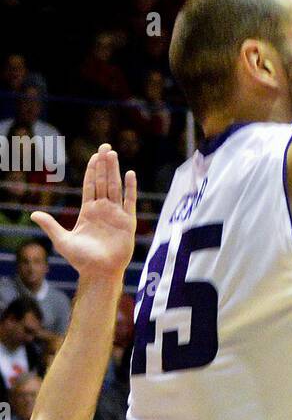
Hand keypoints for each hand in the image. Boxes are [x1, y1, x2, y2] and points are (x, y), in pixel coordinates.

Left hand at [31, 145, 136, 282]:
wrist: (99, 272)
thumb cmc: (81, 259)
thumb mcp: (62, 240)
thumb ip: (50, 225)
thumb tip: (33, 214)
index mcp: (89, 212)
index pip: (91, 186)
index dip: (92, 171)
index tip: (94, 156)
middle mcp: (103, 210)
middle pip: (104, 182)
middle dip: (105, 164)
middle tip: (105, 147)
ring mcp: (116, 215)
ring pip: (116, 187)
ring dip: (115, 171)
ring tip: (113, 154)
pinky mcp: (128, 222)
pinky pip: (130, 201)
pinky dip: (131, 188)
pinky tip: (130, 174)